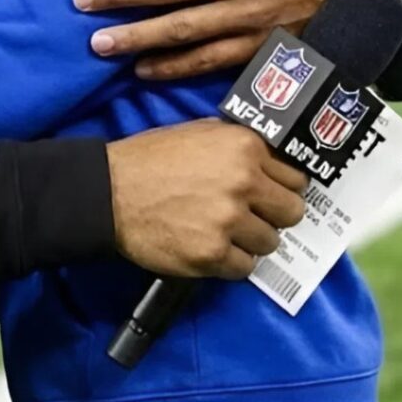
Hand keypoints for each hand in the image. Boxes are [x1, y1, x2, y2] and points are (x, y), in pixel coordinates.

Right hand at [105, 119, 307, 278]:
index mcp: (245, 148)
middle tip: (250, 220)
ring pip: (269, 243)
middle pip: (292, 212)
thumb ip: (237, 148)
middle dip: (273, 217)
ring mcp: (229, 220)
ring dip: (250, 243)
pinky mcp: (211, 253)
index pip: (296, 179)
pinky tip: (210, 252)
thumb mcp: (198, 134)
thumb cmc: (146, 161)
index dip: (280, 190)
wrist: (105, 193)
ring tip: (224, 237)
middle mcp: (245, 183)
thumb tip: (266, 163)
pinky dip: (229, 263)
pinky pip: (243, 267)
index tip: (266, 198)